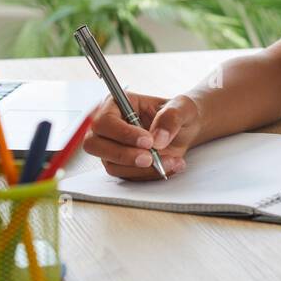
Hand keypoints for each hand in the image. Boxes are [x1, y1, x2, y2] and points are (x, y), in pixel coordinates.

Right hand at [82, 92, 202, 179]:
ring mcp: (111, 147)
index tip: (148, 141)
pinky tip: (170, 165)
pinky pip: (127, 176)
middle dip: (123, 155)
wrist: (186, 130)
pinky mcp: (121, 165)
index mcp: (117, 104)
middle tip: (149, 158)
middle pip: (94, 144)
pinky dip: (149, 174)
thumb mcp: (182, 108)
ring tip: (171, 161)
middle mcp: (109, 127)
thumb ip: (171, 118)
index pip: (105, 121)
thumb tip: (157, 138)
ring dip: (141, 169)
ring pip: (112, 164)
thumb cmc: (179, 113)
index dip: (122, 133)